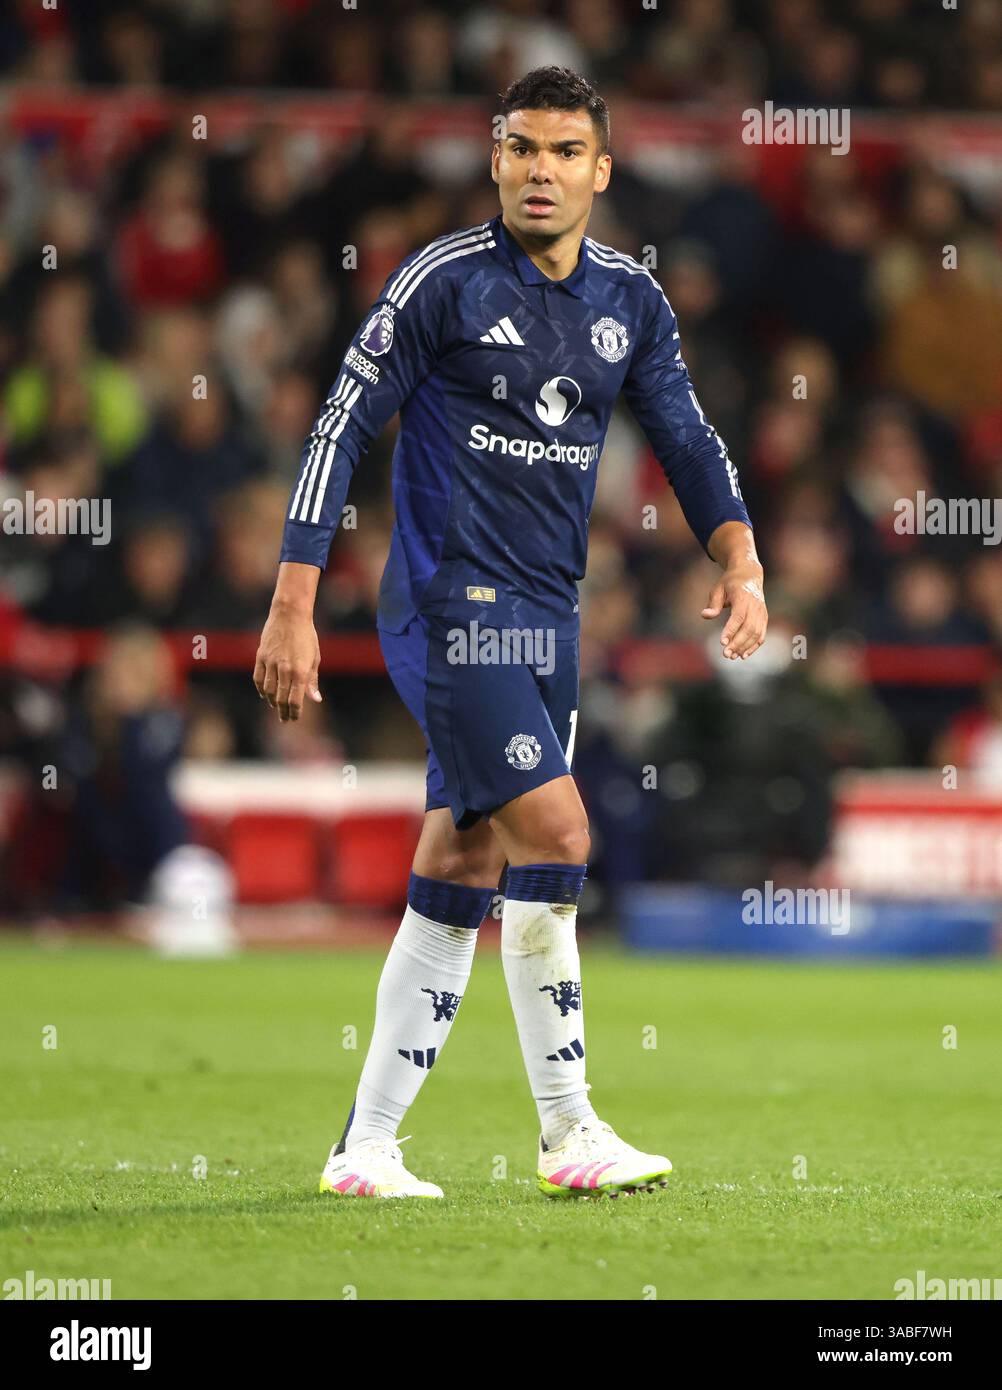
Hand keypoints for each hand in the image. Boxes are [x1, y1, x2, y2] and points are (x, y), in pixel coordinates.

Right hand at [253, 602, 321, 721]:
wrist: (290, 614)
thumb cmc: (306, 636)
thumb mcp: (314, 658)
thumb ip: (312, 680)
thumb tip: (315, 699)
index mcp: (301, 671)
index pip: (295, 700)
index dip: (294, 712)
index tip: (294, 718)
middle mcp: (285, 669)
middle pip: (281, 698)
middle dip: (283, 711)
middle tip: (285, 719)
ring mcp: (271, 663)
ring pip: (268, 690)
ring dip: (272, 701)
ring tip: (276, 706)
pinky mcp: (261, 656)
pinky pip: (258, 678)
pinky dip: (261, 689)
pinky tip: (265, 694)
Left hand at [701, 564, 767, 659]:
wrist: (749, 574)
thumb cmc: (730, 582)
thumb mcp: (718, 589)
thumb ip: (713, 604)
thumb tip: (705, 615)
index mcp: (743, 597)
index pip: (738, 616)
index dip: (731, 630)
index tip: (722, 642)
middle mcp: (755, 605)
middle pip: (749, 628)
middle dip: (737, 643)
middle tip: (725, 654)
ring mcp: (762, 612)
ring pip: (756, 633)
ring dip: (745, 647)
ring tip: (732, 656)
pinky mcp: (764, 618)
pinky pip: (761, 635)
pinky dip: (754, 646)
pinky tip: (743, 655)